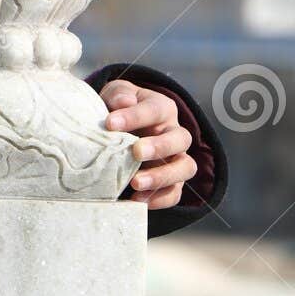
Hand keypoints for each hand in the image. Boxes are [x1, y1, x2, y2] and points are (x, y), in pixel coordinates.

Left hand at [101, 79, 194, 210]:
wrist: (118, 130)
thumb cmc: (118, 110)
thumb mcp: (115, 95)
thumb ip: (119, 95)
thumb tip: (124, 102)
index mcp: (162, 108)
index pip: (155, 110)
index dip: (134, 117)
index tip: (110, 123)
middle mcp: (174, 133)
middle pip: (180, 139)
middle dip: (159, 147)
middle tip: (136, 152)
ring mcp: (176, 159)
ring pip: (185, 168)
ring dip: (162, 177)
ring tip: (136, 183)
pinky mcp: (172, 182)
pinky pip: (175, 193)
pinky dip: (160, 199)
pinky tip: (137, 200)